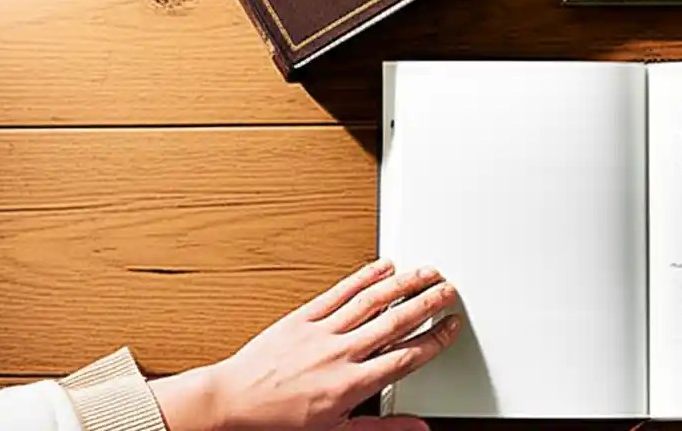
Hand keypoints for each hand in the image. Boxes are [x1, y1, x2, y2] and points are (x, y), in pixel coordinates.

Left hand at [150, 260, 460, 430]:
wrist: (231, 404)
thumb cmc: (278, 423)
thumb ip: (383, 427)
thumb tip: (418, 428)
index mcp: (351, 385)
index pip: (407, 356)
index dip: (435, 339)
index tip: (450, 327)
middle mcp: (340, 354)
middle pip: (396, 322)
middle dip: (427, 303)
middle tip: (448, 290)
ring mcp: (321, 333)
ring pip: (372, 301)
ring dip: (403, 283)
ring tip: (426, 271)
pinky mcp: (302, 317)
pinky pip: (338, 292)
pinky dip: (363, 277)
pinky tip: (383, 266)